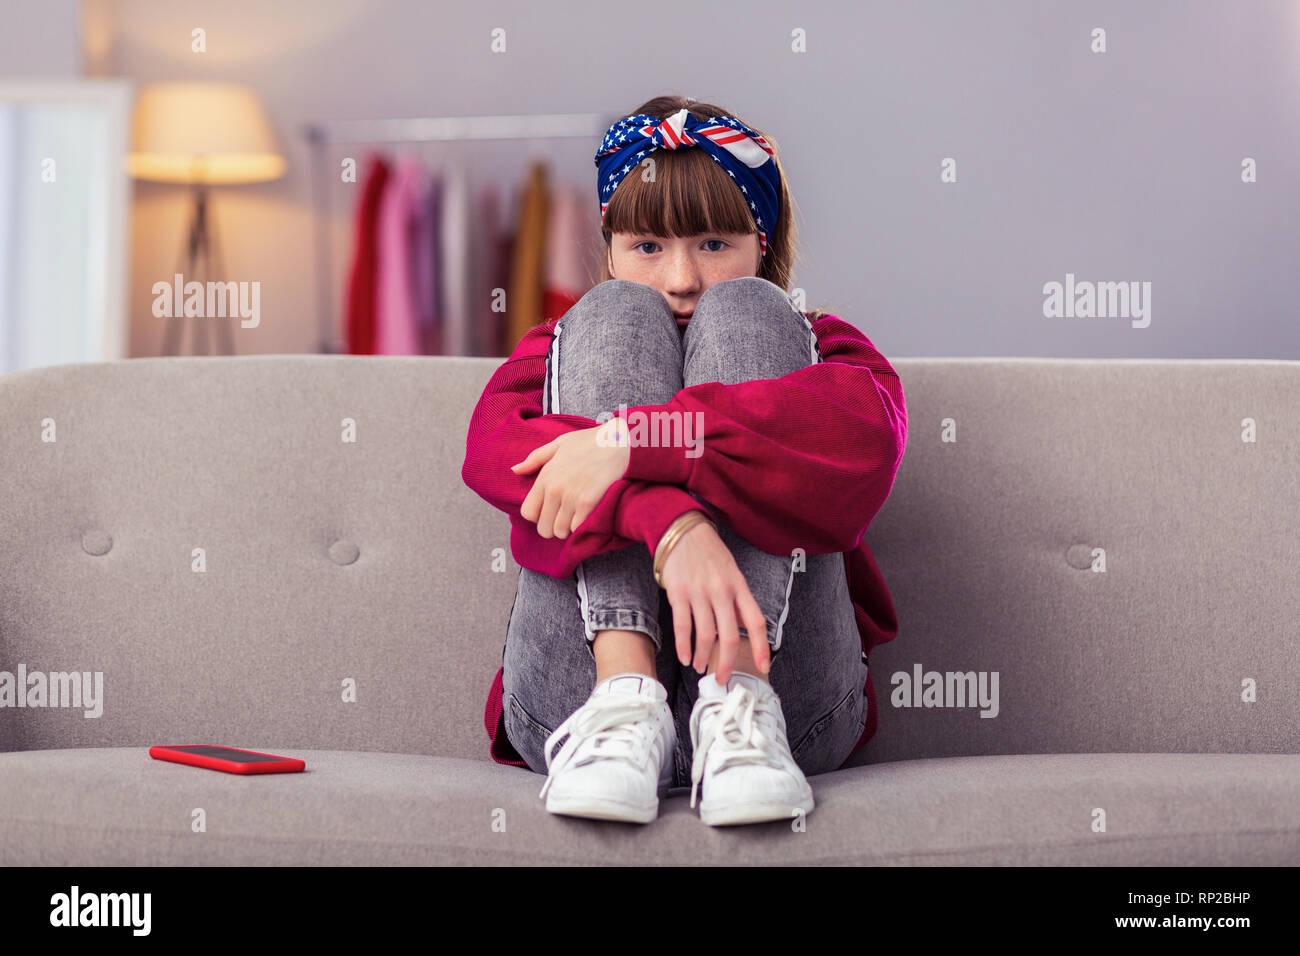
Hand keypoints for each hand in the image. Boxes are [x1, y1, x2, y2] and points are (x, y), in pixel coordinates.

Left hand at [510, 418, 630, 538]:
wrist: (619, 442)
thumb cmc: (590, 442)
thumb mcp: (558, 444)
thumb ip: (535, 458)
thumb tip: (515, 470)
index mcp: (545, 476)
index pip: (528, 513)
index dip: (537, 516)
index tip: (549, 511)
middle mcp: (555, 489)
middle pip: (543, 528)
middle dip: (552, 527)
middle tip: (564, 518)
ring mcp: (571, 497)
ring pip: (560, 532)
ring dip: (568, 529)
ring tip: (576, 517)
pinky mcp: (589, 503)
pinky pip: (577, 529)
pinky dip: (582, 527)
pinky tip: (587, 516)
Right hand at [660, 519, 770, 684]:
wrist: (683, 532)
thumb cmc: (709, 554)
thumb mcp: (731, 572)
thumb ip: (737, 600)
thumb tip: (741, 629)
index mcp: (739, 586)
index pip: (755, 621)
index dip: (761, 647)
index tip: (763, 667)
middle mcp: (721, 591)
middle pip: (729, 636)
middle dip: (726, 663)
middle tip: (722, 678)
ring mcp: (699, 592)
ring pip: (705, 635)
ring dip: (702, 657)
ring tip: (700, 667)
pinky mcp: (679, 593)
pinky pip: (682, 626)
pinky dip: (683, 647)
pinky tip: (685, 657)